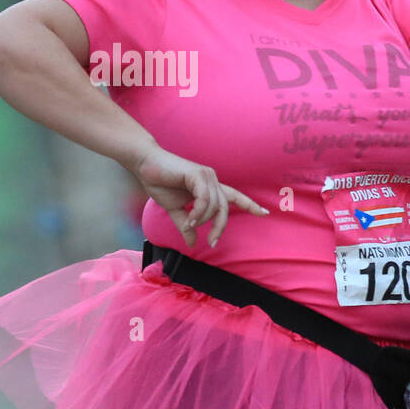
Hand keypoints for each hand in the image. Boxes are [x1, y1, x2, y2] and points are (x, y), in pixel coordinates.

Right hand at [131, 146, 268, 248]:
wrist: (144, 164)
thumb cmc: (159, 183)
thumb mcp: (175, 210)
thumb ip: (186, 225)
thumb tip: (191, 243)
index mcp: (210, 188)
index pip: (235, 197)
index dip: (250, 205)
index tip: (265, 213)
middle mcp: (212, 180)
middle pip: (225, 208)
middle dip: (219, 227)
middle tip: (212, 243)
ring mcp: (207, 176)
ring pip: (214, 206)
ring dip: (202, 220)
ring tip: (189, 224)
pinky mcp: (198, 174)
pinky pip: (205, 199)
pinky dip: (198, 212)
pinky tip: (189, 219)